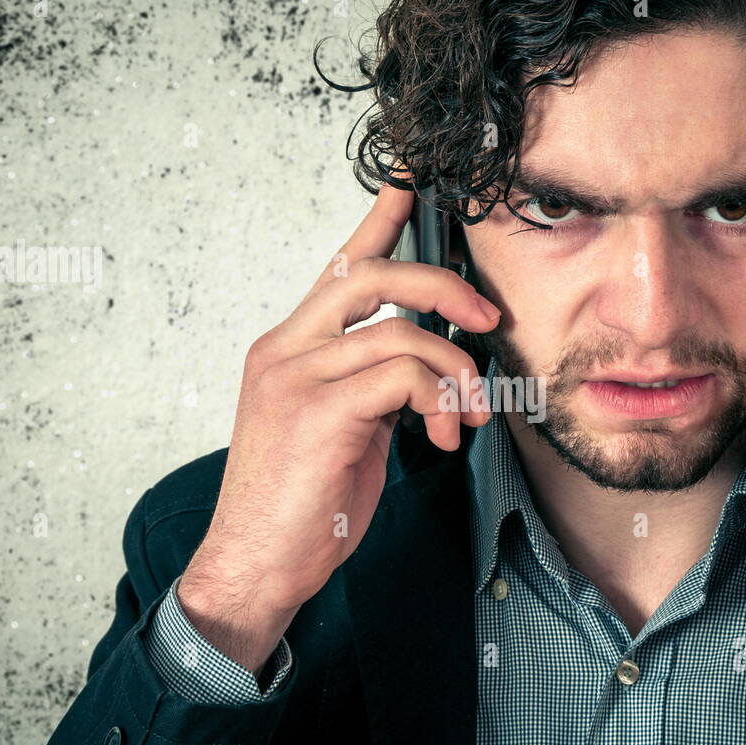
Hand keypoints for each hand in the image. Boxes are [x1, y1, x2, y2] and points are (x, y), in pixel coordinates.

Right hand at [178, 177, 498, 671]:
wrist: (256, 566)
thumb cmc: (302, 505)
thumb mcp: (343, 432)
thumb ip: (372, 387)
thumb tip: (430, 370)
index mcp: (289, 348)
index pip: (339, 266)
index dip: (380, 219)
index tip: (411, 178)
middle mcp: (285, 349)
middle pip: (373, 276)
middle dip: (443, 287)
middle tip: (489, 320)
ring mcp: (296, 375)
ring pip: (400, 332)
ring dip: (455, 371)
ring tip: (469, 416)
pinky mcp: (316, 410)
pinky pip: (403, 376)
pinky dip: (440, 401)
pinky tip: (445, 436)